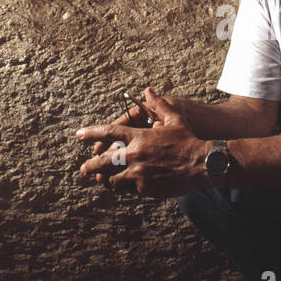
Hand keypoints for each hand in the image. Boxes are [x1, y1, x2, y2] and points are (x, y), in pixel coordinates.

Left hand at [75, 87, 210, 197]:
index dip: (90, 133)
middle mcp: (134, 156)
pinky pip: (130, 189)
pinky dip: (127, 187)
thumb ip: (158, 105)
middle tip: (83, 168)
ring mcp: (138, 174)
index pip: (107, 133)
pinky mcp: (145, 188)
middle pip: (103, 162)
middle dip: (90, 165)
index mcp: (138, 137)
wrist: (202, 164)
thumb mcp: (174, 119)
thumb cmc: (188, 140)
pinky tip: (126, 187)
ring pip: (114, 180)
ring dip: (108, 179)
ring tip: (103, 180)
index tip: (78, 135)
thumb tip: (147, 90)